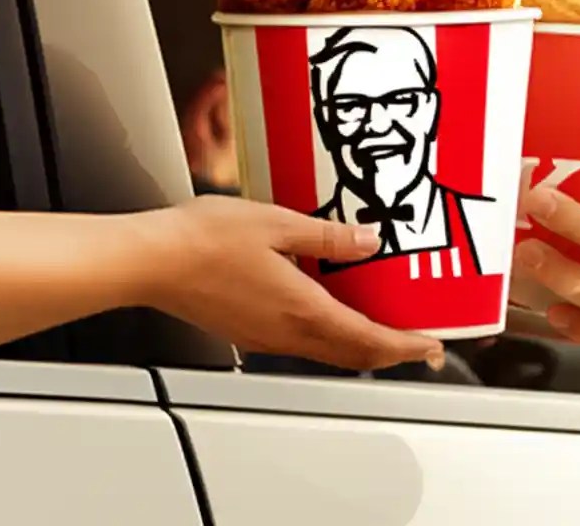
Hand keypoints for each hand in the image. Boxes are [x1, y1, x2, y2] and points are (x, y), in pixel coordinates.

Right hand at [132, 195, 442, 370]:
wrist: (149, 261)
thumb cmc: (203, 241)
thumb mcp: (279, 224)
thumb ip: (329, 237)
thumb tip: (369, 243)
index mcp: (302, 310)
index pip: (369, 340)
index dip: (405, 345)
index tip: (431, 345)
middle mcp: (286, 333)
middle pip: (353, 355)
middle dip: (391, 353)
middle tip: (420, 346)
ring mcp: (265, 336)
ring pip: (328, 352)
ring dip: (361, 346)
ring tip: (384, 331)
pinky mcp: (246, 331)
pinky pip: (301, 343)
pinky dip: (330, 337)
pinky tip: (329, 314)